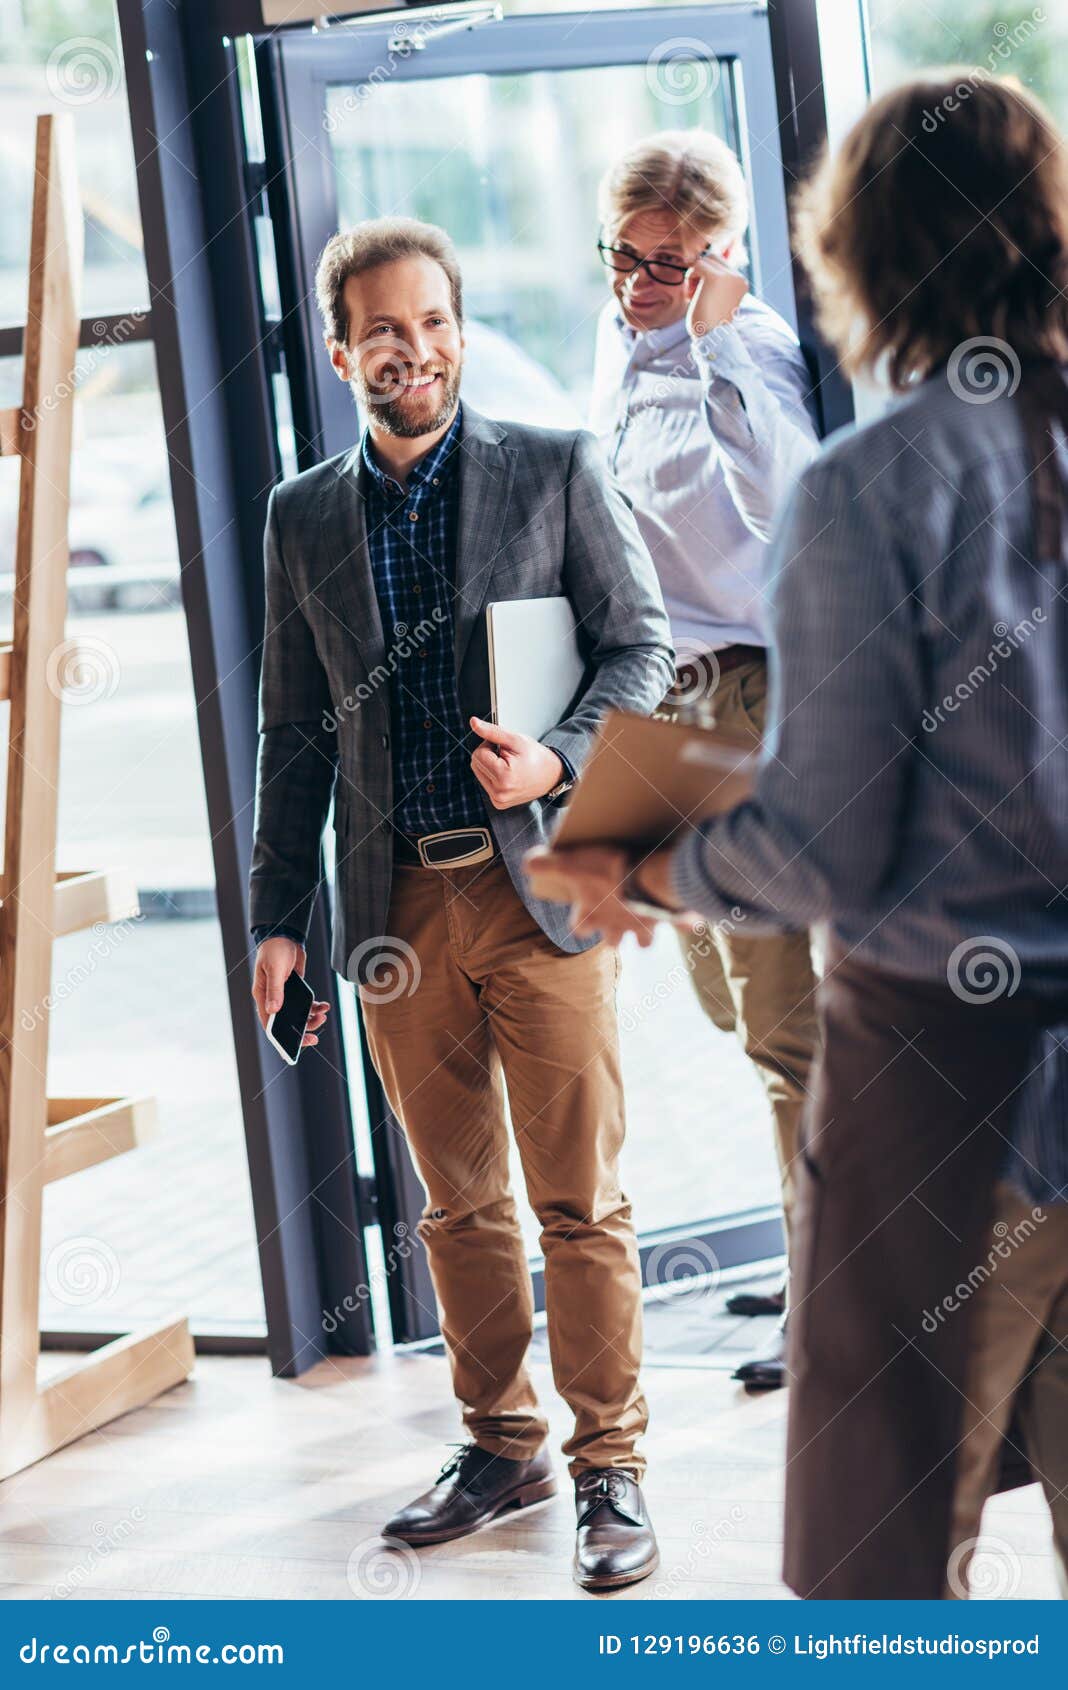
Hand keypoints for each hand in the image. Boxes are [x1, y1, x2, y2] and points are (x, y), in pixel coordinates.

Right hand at [252, 936, 331, 1048]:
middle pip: (286, 1024)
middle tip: (314, 1037)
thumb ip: (275, 989)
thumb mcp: (275, 969)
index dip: (280, 1038)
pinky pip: (306, 1005)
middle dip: (301, 1031)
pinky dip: (316, 1007)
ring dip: (311, 1019)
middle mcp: (273, 999)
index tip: (294, 1047)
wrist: (286, 936)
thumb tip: (273, 1010)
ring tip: (322, 1016)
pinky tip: (324, 1006)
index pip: (269, 1024)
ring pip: (298, 1016)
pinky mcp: (296, 991)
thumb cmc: (274, 950)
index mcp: (262, 996)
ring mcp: (285, 996)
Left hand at [470, 716, 564, 807]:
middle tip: (507, 756)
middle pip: (475, 764)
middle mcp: (499, 793)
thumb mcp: (515, 740)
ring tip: (508, 765)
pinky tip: (507, 775)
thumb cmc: (536, 757)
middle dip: (488, 755)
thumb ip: (492, 731)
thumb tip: (473, 723)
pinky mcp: (498, 803)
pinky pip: (485, 783)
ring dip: (489, 765)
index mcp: (504, 777)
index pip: (478, 754)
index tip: (503, 747)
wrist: (551, 775)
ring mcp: (498, 800)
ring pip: (478, 773)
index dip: (489, 745)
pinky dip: (493, 776)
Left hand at [524, 843, 698, 947]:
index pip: (579, 929)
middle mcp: (616, 928)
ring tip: (649, 921)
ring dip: (644, 935)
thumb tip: (528, 865)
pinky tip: (691, 916)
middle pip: (612, 942)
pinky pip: (680, 924)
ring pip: (643, 941)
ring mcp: (643, 927)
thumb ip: (545, 865)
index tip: (582, 919)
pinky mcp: (668, 921)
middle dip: (613, 936)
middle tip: (617, 921)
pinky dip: (686, 921)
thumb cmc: (604, 871)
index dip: (580, 924)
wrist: (643, 878)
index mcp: (591, 916)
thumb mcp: (568, 862)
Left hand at [685, 254, 748, 337]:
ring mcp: (728, 276)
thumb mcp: (716, 298)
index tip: (702, 293)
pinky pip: (697, 265)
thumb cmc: (709, 321)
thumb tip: (701, 260)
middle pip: (713, 257)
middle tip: (695, 292)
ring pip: (705, 259)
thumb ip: (714, 281)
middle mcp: (738, 277)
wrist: (711, 337)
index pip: (721, 263)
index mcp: (741, 282)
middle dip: (701, 272)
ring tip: (693, 294)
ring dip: (695, 275)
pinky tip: (691, 294)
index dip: (706, 274)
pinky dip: (690, 278)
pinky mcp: (715, 278)